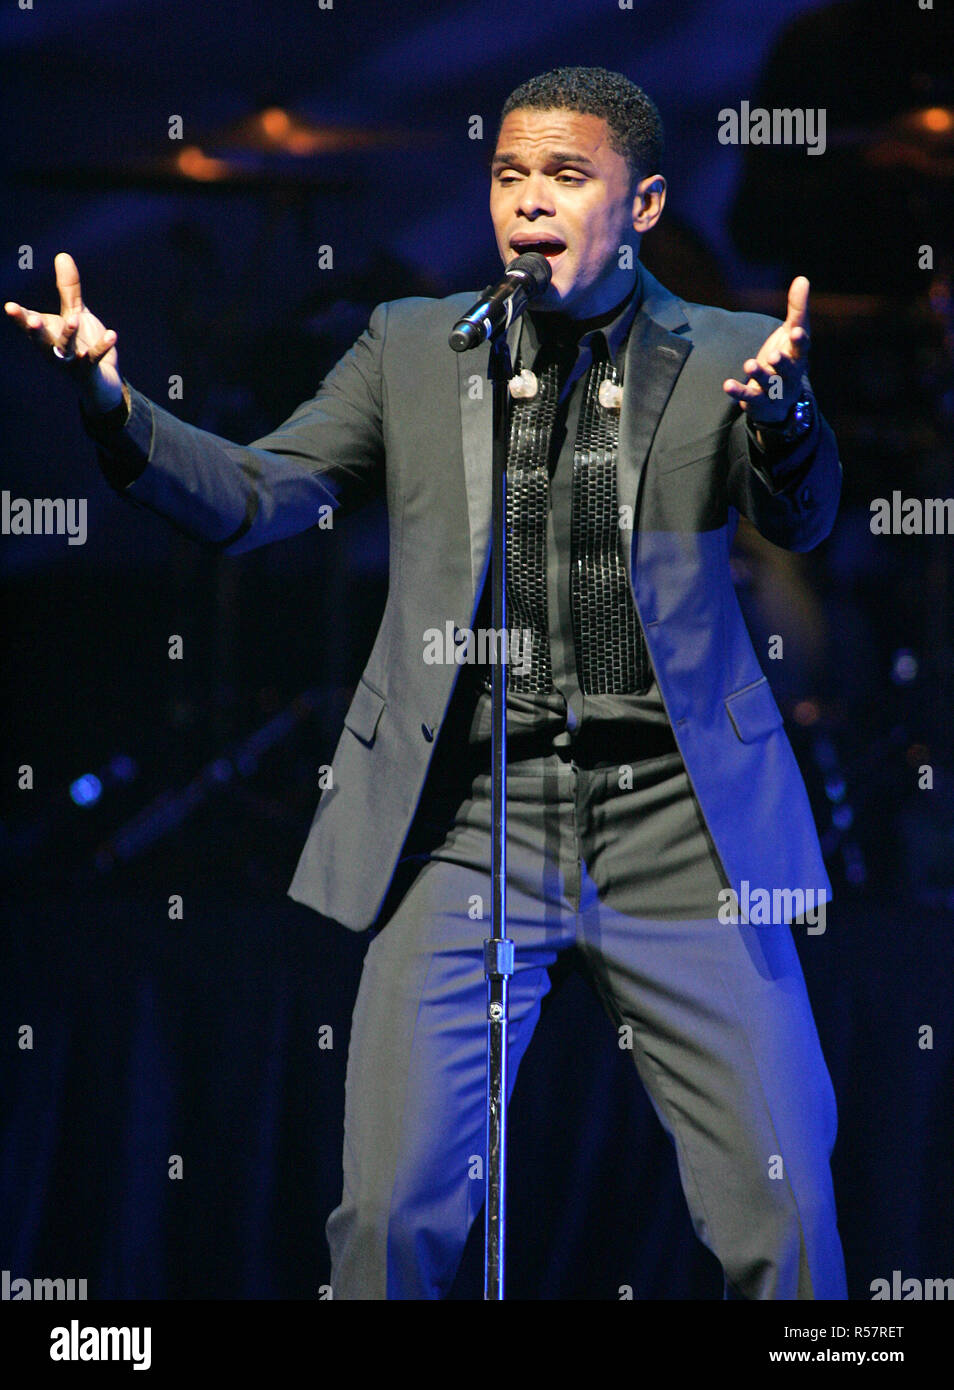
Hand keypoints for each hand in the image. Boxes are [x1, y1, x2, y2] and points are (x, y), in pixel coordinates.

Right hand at [5, 252, 122, 413]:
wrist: (101, 382)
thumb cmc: (82, 344)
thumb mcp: (75, 313)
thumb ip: (68, 289)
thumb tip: (63, 255)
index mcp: (47, 335)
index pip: (29, 325)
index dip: (20, 317)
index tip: (10, 307)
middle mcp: (54, 350)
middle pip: (41, 341)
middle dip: (35, 331)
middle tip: (32, 321)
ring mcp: (71, 363)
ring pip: (66, 350)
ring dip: (69, 335)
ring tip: (74, 319)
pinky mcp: (89, 370)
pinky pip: (95, 358)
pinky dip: (102, 347)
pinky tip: (112, 335)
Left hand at [722, 275, 810, 425]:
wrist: (780, 399)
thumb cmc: (787, 357)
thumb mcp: (791, 333)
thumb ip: (797, 309)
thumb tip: (802, 278)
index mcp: (799, 356)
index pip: (802, 348)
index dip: (800, 340)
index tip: (795, 330)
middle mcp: (790, 376)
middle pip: (788, 370)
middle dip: (782, 363)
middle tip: (773, 355)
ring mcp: (774, 391)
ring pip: (769, 385)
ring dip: (760, 375)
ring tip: (749, 364)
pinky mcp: (758, 401)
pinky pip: (749, 397)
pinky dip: (738, 391)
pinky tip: (727, 384)